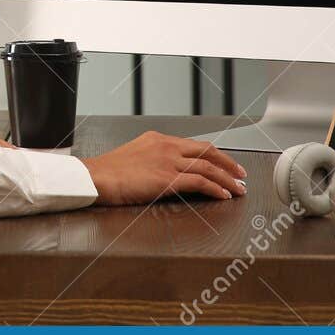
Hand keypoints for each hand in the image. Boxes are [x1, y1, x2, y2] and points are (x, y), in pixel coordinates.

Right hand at [78, 130, 247, 204]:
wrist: (94, 177)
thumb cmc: (107, 172)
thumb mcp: (133, 158)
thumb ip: (152, 160)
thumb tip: (165, 173)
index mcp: (157, 139)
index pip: (193, 144)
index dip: (214, 154)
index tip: (224, 163)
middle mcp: (165, 146)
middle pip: (207, 150)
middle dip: (228, 163)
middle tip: (240, 174)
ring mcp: (167, 161)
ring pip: (207, 166)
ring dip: (227, 178)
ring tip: (239, 188)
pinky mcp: (166, 179)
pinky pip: (200, 182)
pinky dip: (216, 189)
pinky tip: (224, 196)